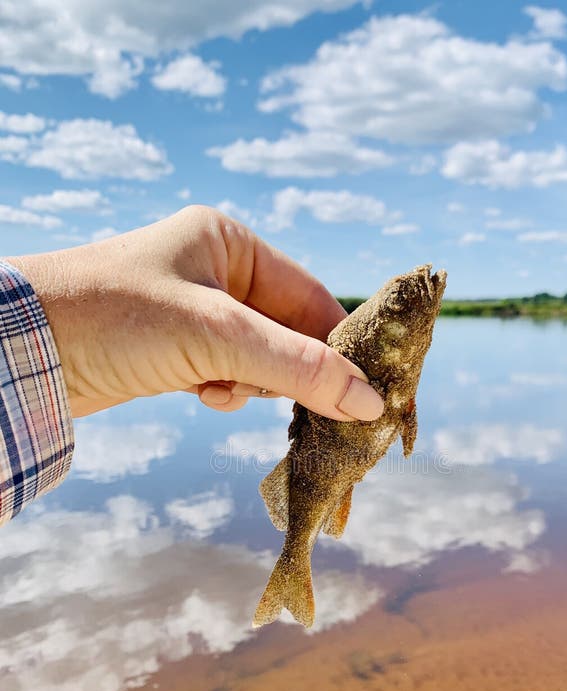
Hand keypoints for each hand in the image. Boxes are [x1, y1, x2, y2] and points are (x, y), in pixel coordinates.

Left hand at [7, 205, 383, 420]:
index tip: (368, 390)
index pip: (312, 297)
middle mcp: (216, 272)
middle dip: (288, 371)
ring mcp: (196, 312)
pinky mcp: (176, 350)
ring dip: (252, 383)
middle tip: (309, 408)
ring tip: (219, 386)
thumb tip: (370, 402)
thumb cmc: (113, 316)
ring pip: (261, 359)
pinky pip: (229, 374)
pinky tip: (201, 393)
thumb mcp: (216, 336)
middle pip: (289, 332)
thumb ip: (298, 368)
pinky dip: (225, 390)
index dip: (340, 345)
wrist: (22, 351)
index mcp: (230, 243)